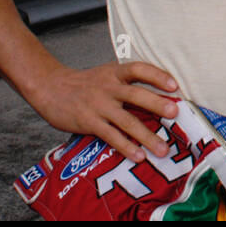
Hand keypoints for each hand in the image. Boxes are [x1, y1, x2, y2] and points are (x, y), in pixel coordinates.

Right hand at [25, 61, 179, 162]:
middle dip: (156, 104)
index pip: (139, 69)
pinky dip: (126, 147)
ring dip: (146, 136)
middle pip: (136, 94)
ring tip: (163, 149)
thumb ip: (127, 82)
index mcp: (115, 72)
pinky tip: (138, 156)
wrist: (51, 88)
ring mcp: (98, 105)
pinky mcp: (89, 122)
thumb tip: (160, 96)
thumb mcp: (106, 74)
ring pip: (126, 121)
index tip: (174, 85)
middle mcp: (108, 87)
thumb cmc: (85, 83)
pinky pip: (111, 136)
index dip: (157, 75)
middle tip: (174, 112)